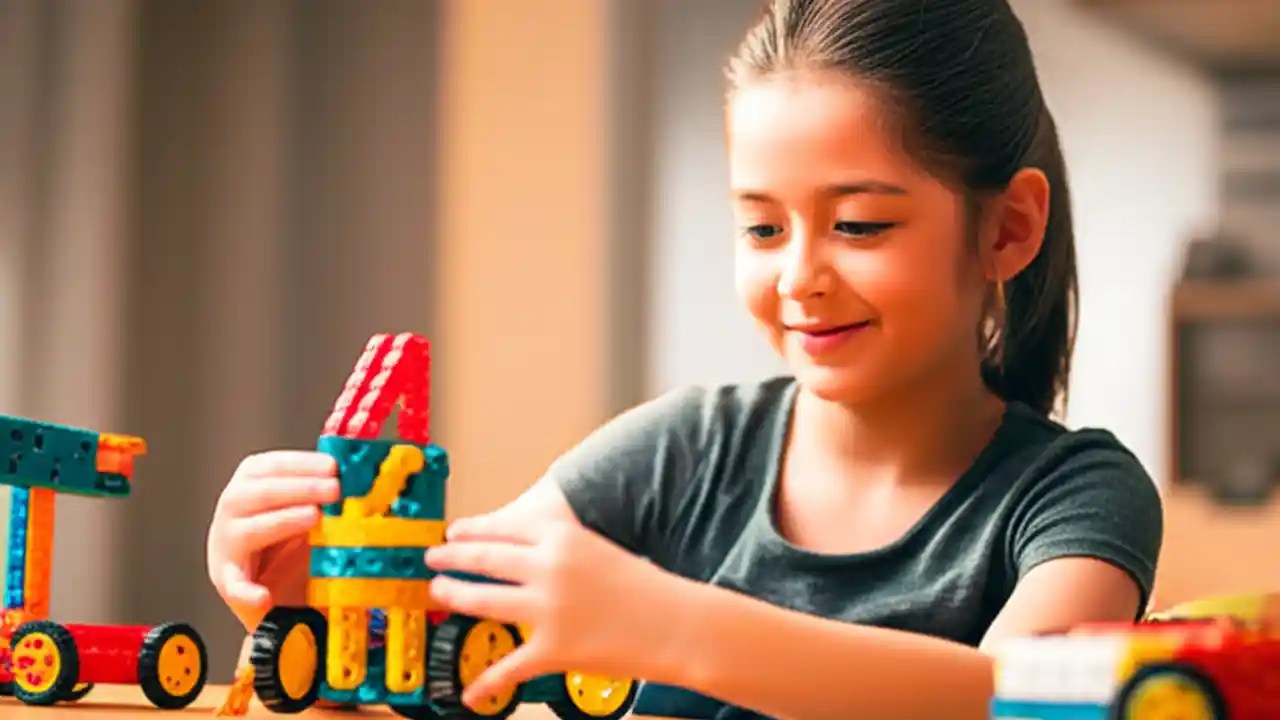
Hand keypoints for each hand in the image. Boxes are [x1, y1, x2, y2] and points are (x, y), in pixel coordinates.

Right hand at [207, 451, 339, 630]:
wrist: (271, 587)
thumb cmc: (289, 541)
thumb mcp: (307, 511)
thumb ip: (323, 493)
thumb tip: (357, 475)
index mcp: (251, 485)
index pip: (272, 466)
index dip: (303, 464)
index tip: (333, 466)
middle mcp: (233, 511)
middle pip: (260, 492)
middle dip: (301, 488)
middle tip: (335, 489)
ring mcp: (227, 546)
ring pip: (249, 530)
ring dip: (283, 521)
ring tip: (314, 517)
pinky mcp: (229, 582)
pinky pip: (235, 586)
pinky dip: (247, 591)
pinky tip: (264, 597)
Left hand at [425, 510, 684, 708]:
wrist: (675, 623)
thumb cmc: (643, 587)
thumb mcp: (597, 549)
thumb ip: (559, 550)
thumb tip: (521, 558)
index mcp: (561, 538)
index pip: (501, 528)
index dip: (470, 530)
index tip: (453, 532)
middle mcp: (549, 568)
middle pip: (483, 559)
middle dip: (450, 558)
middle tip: (433, 559)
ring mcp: (547, 609)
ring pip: (482, 601)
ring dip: (454, 596)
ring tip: (439, 594)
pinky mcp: (552, 648)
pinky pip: (508, 667)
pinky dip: (487, 682)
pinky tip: (471, 692)